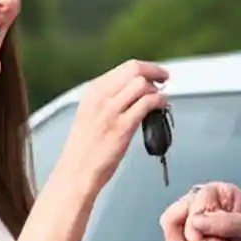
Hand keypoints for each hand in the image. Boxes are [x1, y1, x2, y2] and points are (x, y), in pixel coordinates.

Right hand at [54, 59, 168, 192]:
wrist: (75, 172)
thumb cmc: (85, 149)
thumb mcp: (91, 114)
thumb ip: (108, 100)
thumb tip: (135, 91)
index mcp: (93, 92)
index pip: (125, 68)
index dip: (147, 68)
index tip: (156, 74)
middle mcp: (100, 98)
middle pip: (135, 70)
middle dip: (155, 72)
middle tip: (165, 80)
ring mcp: (111, 111)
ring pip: (142, 84)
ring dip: (157, 90)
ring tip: (161, 100)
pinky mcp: (122, 127)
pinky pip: (147, 104)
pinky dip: (160, 102)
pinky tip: (162, 109)